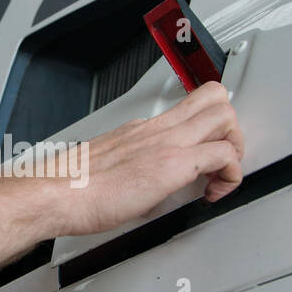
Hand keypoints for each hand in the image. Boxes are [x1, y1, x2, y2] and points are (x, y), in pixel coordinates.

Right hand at [54, 80, 244, 236]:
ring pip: (225, 116)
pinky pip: (223, 156)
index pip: (191, 104)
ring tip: (219, 174)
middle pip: (216, 98)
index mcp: (142, 128)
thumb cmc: (73, 188)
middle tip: (221, 158)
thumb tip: (145, 187)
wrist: (56, 194)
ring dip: (235, 146)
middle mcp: (157, 128)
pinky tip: (213, 193)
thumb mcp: (109, 168)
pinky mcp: (171, 164)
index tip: (207, 151)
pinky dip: (231, 175)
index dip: (211, 124)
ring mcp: (166, 142)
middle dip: (231, 128)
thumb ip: (133, 169)